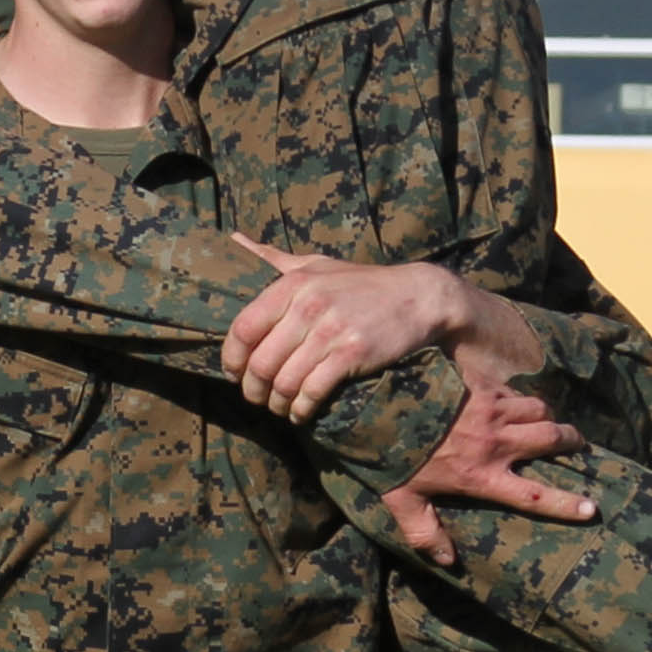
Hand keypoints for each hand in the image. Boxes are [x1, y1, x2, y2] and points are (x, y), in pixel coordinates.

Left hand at [223, 237, 471, 421]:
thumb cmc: (361, 282)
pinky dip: (302, 409)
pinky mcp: (352, 354)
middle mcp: (308, 306)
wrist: (419, 296)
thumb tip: (234, 239)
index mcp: (293, 284)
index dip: (232, 359)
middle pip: (261, 362)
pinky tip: (302, 413)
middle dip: (253, 389)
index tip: (234, 373)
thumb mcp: (317, 263)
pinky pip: (313, 391)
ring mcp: (330, 331)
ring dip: (277, 403)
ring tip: (280, 407)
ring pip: (285, 382)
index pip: (243, 329)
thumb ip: (274, 257)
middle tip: (258, 399)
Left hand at [383, 376, 594, 561]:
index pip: (534, 495)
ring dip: (548, 416)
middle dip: (572, 441)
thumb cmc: (390, 455)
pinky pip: (516, 391)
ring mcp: (492, 410)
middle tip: (578, 445)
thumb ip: (426, 532)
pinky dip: (520, 398)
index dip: (566, 504)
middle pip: (552, 439)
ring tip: (547, 422)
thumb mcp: (403, 500)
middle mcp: (495, 443)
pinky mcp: (483, 385)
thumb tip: (448, 562)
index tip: (592, 508)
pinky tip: (513, 403)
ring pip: (540, 409)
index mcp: (481, 476)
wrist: (380, 402)